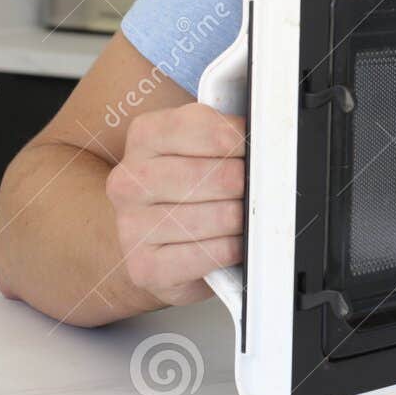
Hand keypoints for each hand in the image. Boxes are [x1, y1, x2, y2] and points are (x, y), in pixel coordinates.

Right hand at [105, 103, 244, 306]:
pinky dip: (232, 249)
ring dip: (242, 220)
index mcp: (145, 136)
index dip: (242, 142)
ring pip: (219, 216)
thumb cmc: (192, 190)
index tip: (252, 152)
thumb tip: (266, 140)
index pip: (208, 128)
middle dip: (247, 186)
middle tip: (252, 191)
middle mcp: (129, 180)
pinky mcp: (144, 266)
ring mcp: (131, 225)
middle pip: (219, 175)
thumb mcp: (204, 149)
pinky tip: (231, 244)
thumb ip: (227, 136)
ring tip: (241, 219)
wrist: (162, 246)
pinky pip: (211, 253)